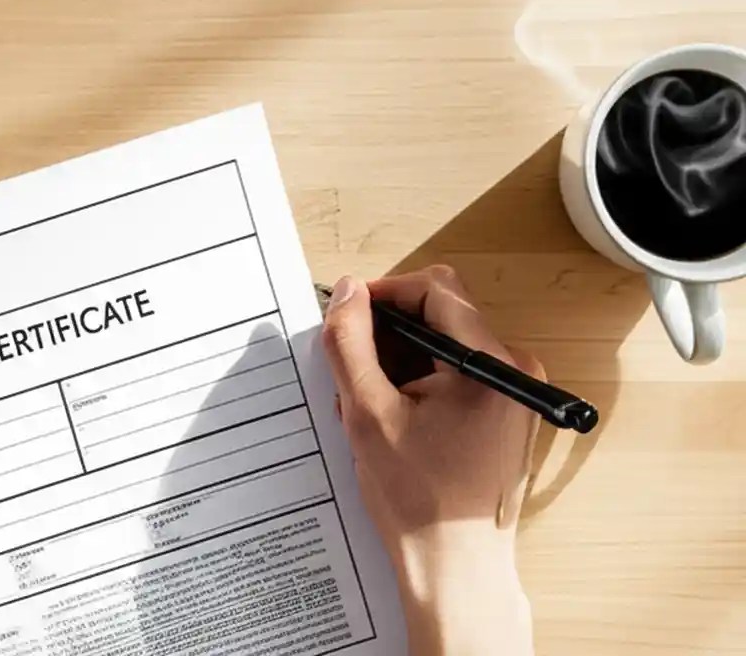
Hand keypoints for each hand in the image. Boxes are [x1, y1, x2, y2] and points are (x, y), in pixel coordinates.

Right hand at [321, 266, 537, 655]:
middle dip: (386, 334)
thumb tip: (348, 292)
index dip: (383, 294)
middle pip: (440, 315)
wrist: (455, 568)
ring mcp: (510, 394)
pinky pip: (453, 376)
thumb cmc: (419, 501)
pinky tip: (388, 421)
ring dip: (396, 364)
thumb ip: (351, 344)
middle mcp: (513, 371)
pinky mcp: (501, 414)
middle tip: (349, 369)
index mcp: (491, 364)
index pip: (435, 290)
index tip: (346, 313)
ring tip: (364, 405)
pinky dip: (415, 386)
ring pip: (441, 347)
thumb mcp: (367, 413)